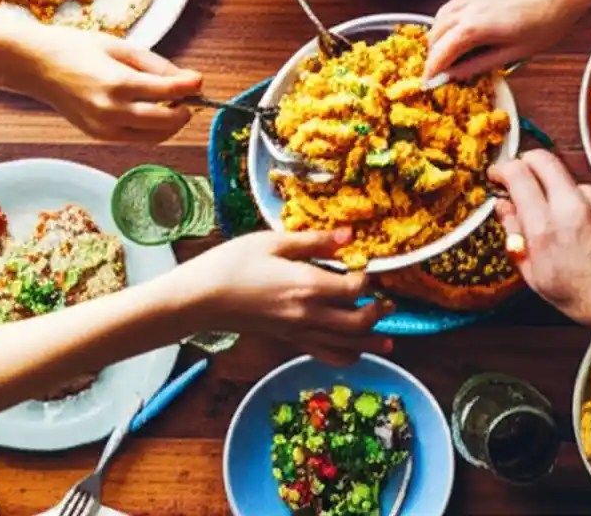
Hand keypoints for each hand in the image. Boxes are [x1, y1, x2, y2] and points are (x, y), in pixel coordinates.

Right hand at [12, 28, 201, 141]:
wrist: (35, 66)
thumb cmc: (76, 49)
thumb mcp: (119, 47)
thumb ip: (156, 65)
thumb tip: (189, 81)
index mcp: (117, 82)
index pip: (168, 92)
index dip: (190, 87)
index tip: (199, 81)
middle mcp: (111, 111)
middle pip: (167, 121)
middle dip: (185, 109)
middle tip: (188, 95)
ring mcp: (104, 128)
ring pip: (156, 136)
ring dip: (172, 122)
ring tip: (170, 102)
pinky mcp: (99, 137)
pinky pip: (138, 139)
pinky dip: (152, 128)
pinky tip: (150, 110)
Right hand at [184, 230, 392, 364]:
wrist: (201, 298)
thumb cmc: (233, 264)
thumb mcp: (273, 242)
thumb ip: (314, 241)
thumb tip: (350, 234)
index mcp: (307, 285)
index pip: (355, 288)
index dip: (367, 279)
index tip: (366, 267)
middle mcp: (309, 314)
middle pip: (358, 322)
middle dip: (378, 313)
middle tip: (389, 302)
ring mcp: (299, 331)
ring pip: (346, 345)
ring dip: (371, 341)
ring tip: (388, 337)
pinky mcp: (288, 340)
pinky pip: (324, 355)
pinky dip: (345, 356)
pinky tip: (355, 352)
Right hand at [425, 0, 590, 82]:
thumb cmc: (549, 18)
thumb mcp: (517, 51)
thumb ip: (482, 63)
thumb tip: (457, 74)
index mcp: (473, 26)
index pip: (440, 52)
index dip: (432, 70)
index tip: (429, 83)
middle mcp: (465, 6)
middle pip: (435, 34)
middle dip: (434, 54)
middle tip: (442, 71)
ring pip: (440, 17)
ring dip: (440, 36)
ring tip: (451, 53)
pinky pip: (452, 5)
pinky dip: (449, 21)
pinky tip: (463, 31)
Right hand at [488, 151, 590, 334]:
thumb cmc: (583, 296)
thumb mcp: (535, 275)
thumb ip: (514, 236)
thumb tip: (503, 207)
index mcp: (546, 227)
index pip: (518, 175)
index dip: (502, 170)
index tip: (496, 175)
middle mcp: (571, 206)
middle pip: (542, 158)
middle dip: (524, 162)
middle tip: (517, 178)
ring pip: (562, 175)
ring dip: (549, 185)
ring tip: (550, 215)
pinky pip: (582, 189)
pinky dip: (571, 199)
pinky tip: (574, 223)